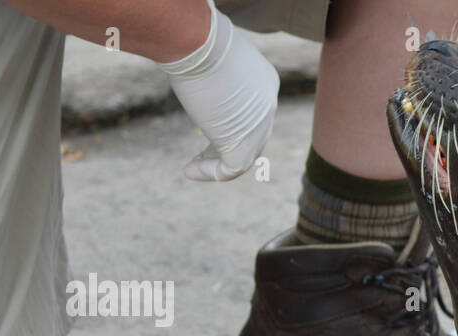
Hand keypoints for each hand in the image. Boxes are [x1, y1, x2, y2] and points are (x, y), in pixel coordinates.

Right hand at [159, 0, 278, 180]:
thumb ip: (215, 74)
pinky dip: (210, 172)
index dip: (231, 127)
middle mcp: (268, 104)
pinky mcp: (243, 141)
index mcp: (266, 82)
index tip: (206, 132)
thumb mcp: (213, 56)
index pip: (254, 114)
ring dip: (215, 164)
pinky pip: (232, 167)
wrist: (194, 41)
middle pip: (252, 136)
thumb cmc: (195, 39)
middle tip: (200, 156)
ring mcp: (259, 124)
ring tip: (193, 168)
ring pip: (244, 155)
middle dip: (225, 148)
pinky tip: (189, 170)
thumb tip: (199, 79)